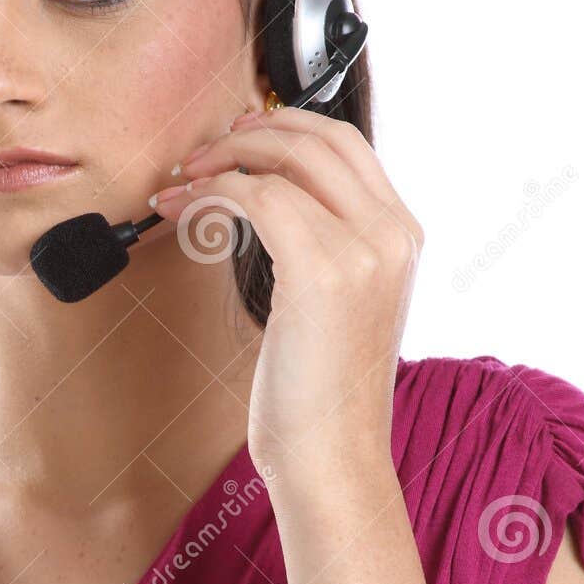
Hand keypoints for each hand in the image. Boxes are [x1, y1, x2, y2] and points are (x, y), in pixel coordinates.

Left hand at [148, 110, 423, 490]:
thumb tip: (268, 197)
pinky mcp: (324, 270)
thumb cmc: (321, 394)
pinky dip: (214, 193)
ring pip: (285, 160)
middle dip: (249, 132)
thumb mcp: (339, 305)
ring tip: (181, 185)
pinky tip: (185, 211)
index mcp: (402, 237)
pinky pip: (258, 197)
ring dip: (220, 162)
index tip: (237, 137)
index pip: (346, 143)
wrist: (331, 457)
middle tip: (200, 155)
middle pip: (319, 136)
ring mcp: (365, 250)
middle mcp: (394, 235)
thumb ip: (326, 245)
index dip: (285, 126)